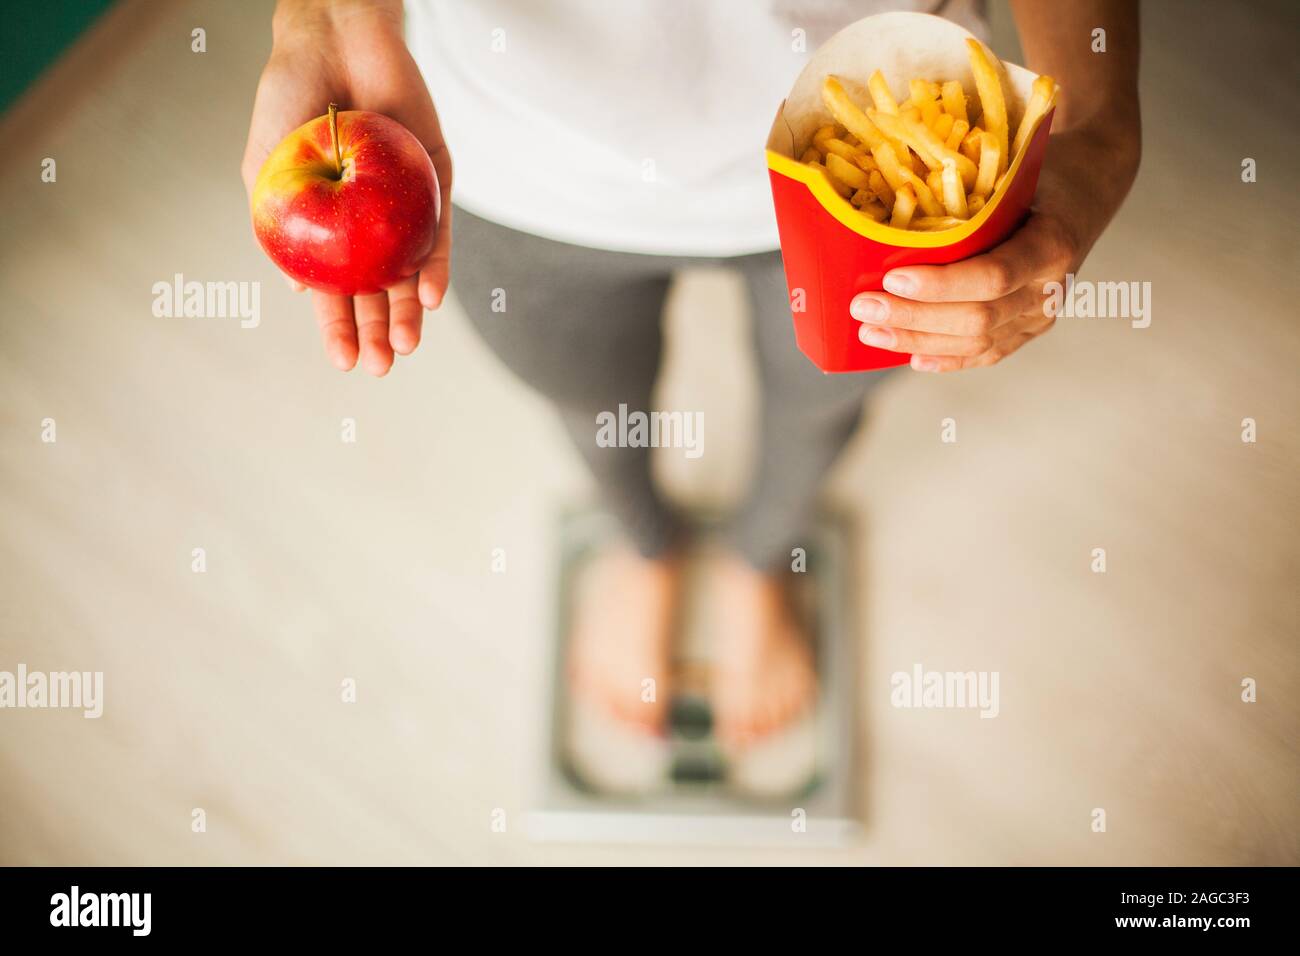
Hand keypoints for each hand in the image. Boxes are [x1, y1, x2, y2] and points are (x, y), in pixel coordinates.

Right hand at [241, 0, 452, 375]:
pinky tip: (430, 297)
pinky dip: (436, 265)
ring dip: (409, 312)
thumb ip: (276, 221)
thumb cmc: (290, 99)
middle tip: (380, 368)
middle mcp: (367, 225)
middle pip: (377, 291)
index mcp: (326, 229)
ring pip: (411, 272)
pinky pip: (440, 233)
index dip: (337, 329)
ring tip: (405, 346)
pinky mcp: (436, 183)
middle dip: (378, 333)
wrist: (333, 39)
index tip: (342, 363)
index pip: (334, 291)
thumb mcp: (268, 167)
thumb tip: (296, 288)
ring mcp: (404, 207)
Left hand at [849, 124, 1138, 372]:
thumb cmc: (1044, 169)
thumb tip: (895, 190)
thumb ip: (974, 189)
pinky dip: (947, 359)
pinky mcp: (1029, 330)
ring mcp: (1041, 316)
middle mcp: (1050, 288)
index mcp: (1052, 243)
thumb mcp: (1018, 168)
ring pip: (976, 343)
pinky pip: (987, 354)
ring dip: (917, 341)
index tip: (891, 277)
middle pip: (976, 319)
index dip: (940, 285)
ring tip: (870, 332)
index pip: (992, 277)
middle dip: (913, 318)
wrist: (1089, 188)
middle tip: (862, 308)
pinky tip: (911, 358)